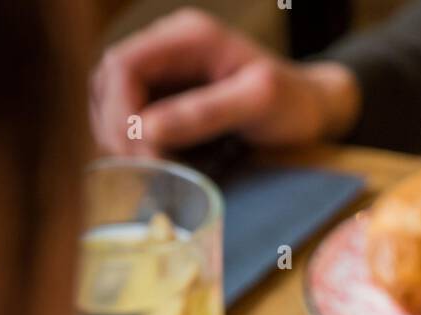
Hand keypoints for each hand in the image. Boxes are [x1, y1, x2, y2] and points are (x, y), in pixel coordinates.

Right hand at [91, 7, 359, 154]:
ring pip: (112, 95)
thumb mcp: (257, 103)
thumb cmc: (292, 104)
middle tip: (136, 171)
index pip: (124, 63)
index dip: (119, 111)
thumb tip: (148, 131)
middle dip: (114, 126)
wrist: (311, 109)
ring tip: (142, 171)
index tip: (137, 155)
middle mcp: (169, 45)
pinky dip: (129, 139)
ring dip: (116, 134)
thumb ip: (204, 113)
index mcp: (188, 36)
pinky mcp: (169, 93)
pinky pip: (130, 112)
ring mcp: (166, 68)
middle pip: (109, 78)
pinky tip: (146, 163)